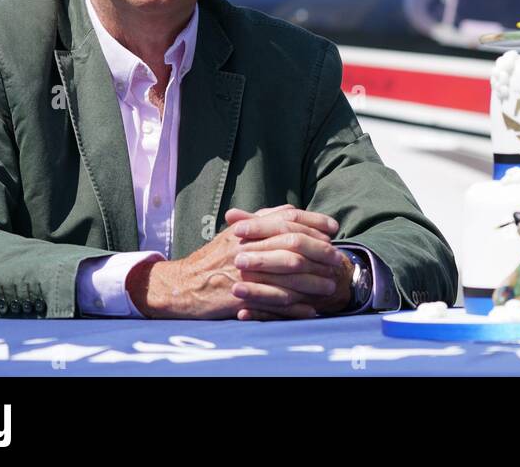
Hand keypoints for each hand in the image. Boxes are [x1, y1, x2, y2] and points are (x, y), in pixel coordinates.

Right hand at [125, 205, 345, 319]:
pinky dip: (295, 308)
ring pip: (288, 275)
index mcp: (248, 229)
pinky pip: (274, 303)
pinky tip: (310, 310)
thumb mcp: (235, 233)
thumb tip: (291, 209)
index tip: (333, 229)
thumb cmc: (211, 259)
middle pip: (293, 245)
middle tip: (338, 261)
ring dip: (313, 282)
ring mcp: (244, 271)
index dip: (314, 222)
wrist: (180, 285)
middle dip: (320, 253)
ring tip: (330, 287)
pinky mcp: (241, 295)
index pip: (288, 218)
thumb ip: (262, 219)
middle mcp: (248, 246)